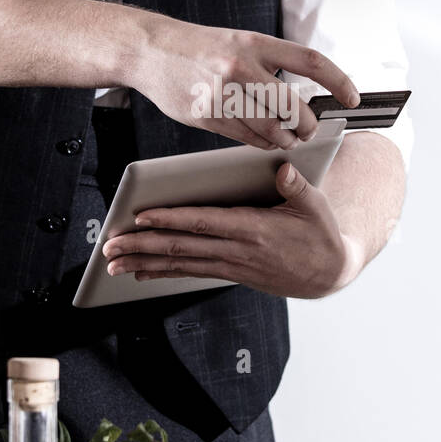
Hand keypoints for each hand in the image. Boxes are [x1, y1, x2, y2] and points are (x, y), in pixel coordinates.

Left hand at [103, 162, 362, 297]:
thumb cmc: (321, 233)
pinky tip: (140, 273)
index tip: (141, 217)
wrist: (330, 272)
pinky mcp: (231, 273)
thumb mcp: (315, 205)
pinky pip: (191, 273)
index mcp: (255, 230)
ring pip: (180, 263)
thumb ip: (296, 187)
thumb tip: (282, 168)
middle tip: (110, 245)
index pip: (205, 223)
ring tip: (113, 263)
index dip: (171, 220)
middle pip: (182, 247)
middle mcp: (238, 251)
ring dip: (144, 263)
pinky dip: (163, 272)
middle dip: (142, 246)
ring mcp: (232, 265)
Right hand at [132, 14, 358, 150]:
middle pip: (292, 105)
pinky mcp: (207, 115)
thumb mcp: (239, 43)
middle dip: (308, 124)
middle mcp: (240, 67)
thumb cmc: (202, 48)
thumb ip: (268, 65)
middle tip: (311, 130)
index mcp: (255, 43)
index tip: (352, 98)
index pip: (310, 62)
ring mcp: (222, 93)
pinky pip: (246, 137)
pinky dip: (263, 143)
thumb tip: (301, 98)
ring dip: (287, 139)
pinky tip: (267, 140)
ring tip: (290, 139)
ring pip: (271, 128)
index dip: (338, 81)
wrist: (151, 51)